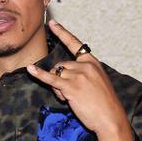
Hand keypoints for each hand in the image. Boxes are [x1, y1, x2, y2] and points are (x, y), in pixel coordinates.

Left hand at [27, 19, 132, 140]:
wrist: (110, 117)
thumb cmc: (104, 103)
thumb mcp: (97, 82)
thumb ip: (83, 74)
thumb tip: (64, 76)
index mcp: (92, 62)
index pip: (75, 44)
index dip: (62, 33)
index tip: (52, 23)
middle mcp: (85, 65)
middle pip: (61, 65)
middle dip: (60, 79)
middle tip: (69, 94)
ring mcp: (77, 75)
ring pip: (56, 75)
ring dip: (57, 87)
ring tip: (69, 98)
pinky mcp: (70, 87)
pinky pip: (51, 79)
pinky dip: (40, 75)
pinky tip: (31, 69)